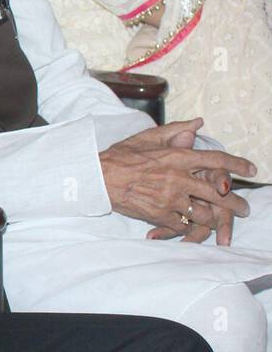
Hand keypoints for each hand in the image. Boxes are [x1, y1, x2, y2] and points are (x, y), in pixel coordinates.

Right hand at [99, 120, 254, 243]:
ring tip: (220, 222)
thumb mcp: (148, 137)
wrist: (98, 177)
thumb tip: (198, 123)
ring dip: (215, 218)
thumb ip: (175, 130)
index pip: (217, 159)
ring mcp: (170, 199)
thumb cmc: (121, 156)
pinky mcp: (160, 215)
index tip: (251, 170)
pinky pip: (183, 225)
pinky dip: (189, 227)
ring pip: (204, 213)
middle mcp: (178, 178)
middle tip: (244, 208)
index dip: (238, 165)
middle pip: (218, 192)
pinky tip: (192, 228)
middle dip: (235, 203)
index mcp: (177, 156)